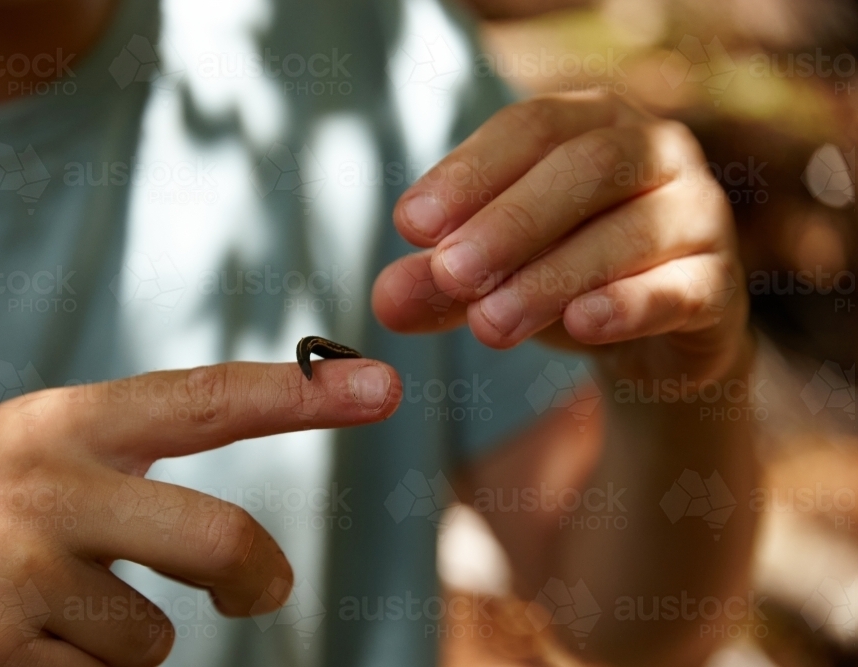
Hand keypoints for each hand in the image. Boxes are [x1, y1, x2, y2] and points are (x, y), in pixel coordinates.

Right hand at [0, 360, 399, 666]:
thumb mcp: (41, 446)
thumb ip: (135, 463)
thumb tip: (244, 542)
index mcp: (71, 422)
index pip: (207, 399)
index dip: (302, 394)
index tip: (385, 388)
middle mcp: (51, 486)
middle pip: (217, 540)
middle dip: (253, 577)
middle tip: (259, 592)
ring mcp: (20, 572)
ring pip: (151, 641)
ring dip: (122, 641)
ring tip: (46, 609)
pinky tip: (15, 644)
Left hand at [373, 93, 748, 381]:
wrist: (650, 335)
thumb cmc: (562, 276)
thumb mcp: (493, 275)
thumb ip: (440, 283)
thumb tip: (384, 301)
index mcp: (591, 123)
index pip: (529, 128)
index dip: (469, 173)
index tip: (410, 224)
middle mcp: (654, 151)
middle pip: (584, 168)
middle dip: (509, 223)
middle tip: (449, 273)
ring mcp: (698, 212)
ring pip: (629, 229)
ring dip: (551, 276)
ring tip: (489, 324)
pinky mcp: (719, 284)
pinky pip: (679, 287)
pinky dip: (628, 304)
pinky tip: (581, 325)